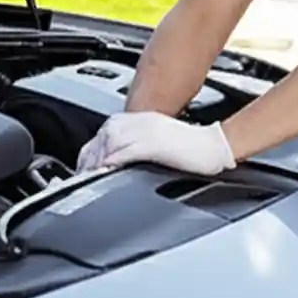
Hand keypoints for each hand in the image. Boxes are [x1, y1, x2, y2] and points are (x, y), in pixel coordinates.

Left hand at [74, 112, 236, 175]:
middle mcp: (142, 122)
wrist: (215, 148)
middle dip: (90, 156)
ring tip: (89, 176)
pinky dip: (112, 161)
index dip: (92, 150)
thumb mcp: (161, 143)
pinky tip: (106, 171)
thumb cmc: (193, 150)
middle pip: (105, 135)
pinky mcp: (155, 144)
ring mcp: (148, 131)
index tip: (85, 167)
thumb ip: (139, 148)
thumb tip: (120, 164)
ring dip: (97, 160)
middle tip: (82, 175)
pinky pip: (127, 150)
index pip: (107, 131)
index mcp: (143, 121)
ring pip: (111, 142)